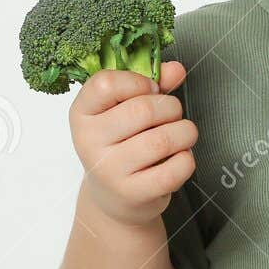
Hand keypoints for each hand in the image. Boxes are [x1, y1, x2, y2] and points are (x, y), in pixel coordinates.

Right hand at [69, 60, 196, 226]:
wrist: (114, 198)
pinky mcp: (132, 193)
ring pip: (162, 139)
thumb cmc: (121, 145)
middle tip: (173, 114)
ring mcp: (109, 170)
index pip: (105, 83)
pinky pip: (175, 168)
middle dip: (171, 107)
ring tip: (182, 134)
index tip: (150, 89)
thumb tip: (176, 69)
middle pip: (142, 109)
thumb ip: (151, 84)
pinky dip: (187, 159)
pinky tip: (179, 157)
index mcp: (82, 113)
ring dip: (185, 132)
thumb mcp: (125, 110)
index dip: (138, 81)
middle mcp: (88, 141)